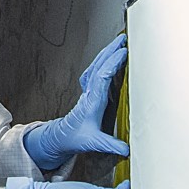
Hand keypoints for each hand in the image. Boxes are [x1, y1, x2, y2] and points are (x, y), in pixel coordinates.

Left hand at [23, 35, 129, 169]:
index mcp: (92, 101)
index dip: (112, 64)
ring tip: (119, 42)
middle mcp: (89, 92)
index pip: (102, 77)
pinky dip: (103, 61)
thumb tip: (127, 149)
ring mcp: (88, 90)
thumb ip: (110, 145)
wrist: (61, 138)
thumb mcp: (94, 143)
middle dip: (110, 51)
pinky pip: (95, 71)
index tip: (123, 53)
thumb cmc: (76, 138)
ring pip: (96, 66)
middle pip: (99, 66)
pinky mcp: (89, 91)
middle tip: (123, 39)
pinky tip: (109, 57)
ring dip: (106, 53)